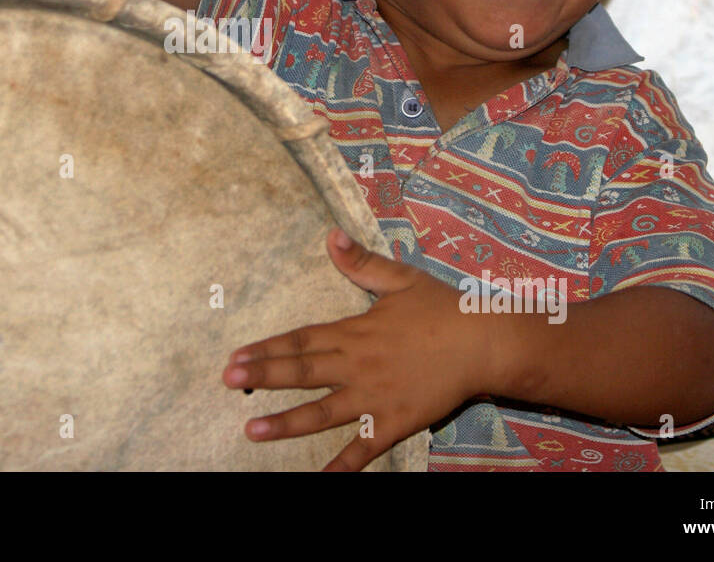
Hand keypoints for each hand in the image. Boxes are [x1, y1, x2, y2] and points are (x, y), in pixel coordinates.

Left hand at [221, 227, 492, 470]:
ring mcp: (374, 396)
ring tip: (251, 430)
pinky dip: (343, 464)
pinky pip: (365, 447)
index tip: (234, 356)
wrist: (485, 342)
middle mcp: (357, 364)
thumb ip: (362, 262)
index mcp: (354, 331)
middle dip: (261, 377)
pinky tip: (321, 478)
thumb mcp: (400, 279)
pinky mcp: (396, 421)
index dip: (265, 348)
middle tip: (227, 382)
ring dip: (285, 422)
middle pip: (301, 372)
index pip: (300, 340)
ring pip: (321, 412)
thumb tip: (330, 235)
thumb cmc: (444, 308)